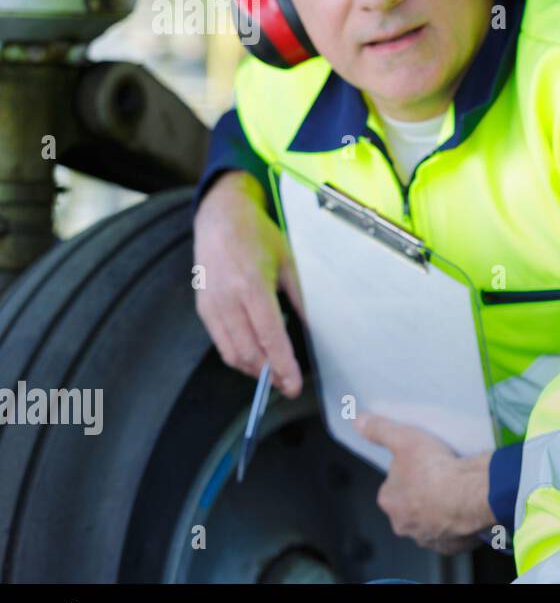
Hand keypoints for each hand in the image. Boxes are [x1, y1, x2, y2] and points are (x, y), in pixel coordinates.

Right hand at [193, 170, 304, 397]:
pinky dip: (238, 356)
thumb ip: (300, 296)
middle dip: (270, 375)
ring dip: (254, 370)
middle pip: (248, 351)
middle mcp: (227, 298)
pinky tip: (256, 357)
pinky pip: (220, 342)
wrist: (219, 217)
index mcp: (252, 285)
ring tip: (274, 375)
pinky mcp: (203, 308)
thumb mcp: (289, 261)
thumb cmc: (257, 235)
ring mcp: (211, 304)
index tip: (294, 384)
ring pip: (231, 353)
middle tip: (289, 385)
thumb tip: (313, 328)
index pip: (270, 336)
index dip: (282, 365)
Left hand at [355, 414, 494, 554]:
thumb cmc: (435, 469)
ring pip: (432, 521)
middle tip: (441, 477)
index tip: (422, 464)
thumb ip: (380, 430)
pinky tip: (467, 506)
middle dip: (423, 496)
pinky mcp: (452, 546)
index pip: (393, 487)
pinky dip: (460, 522)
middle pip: (411, 507)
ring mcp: (429, 538)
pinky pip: (454, 533)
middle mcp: (405, 525)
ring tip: (458, 489)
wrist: (471, 494)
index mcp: (389, 501)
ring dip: (441, 510)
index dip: (407, 474)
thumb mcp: (404, 438)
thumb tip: (359, 421)